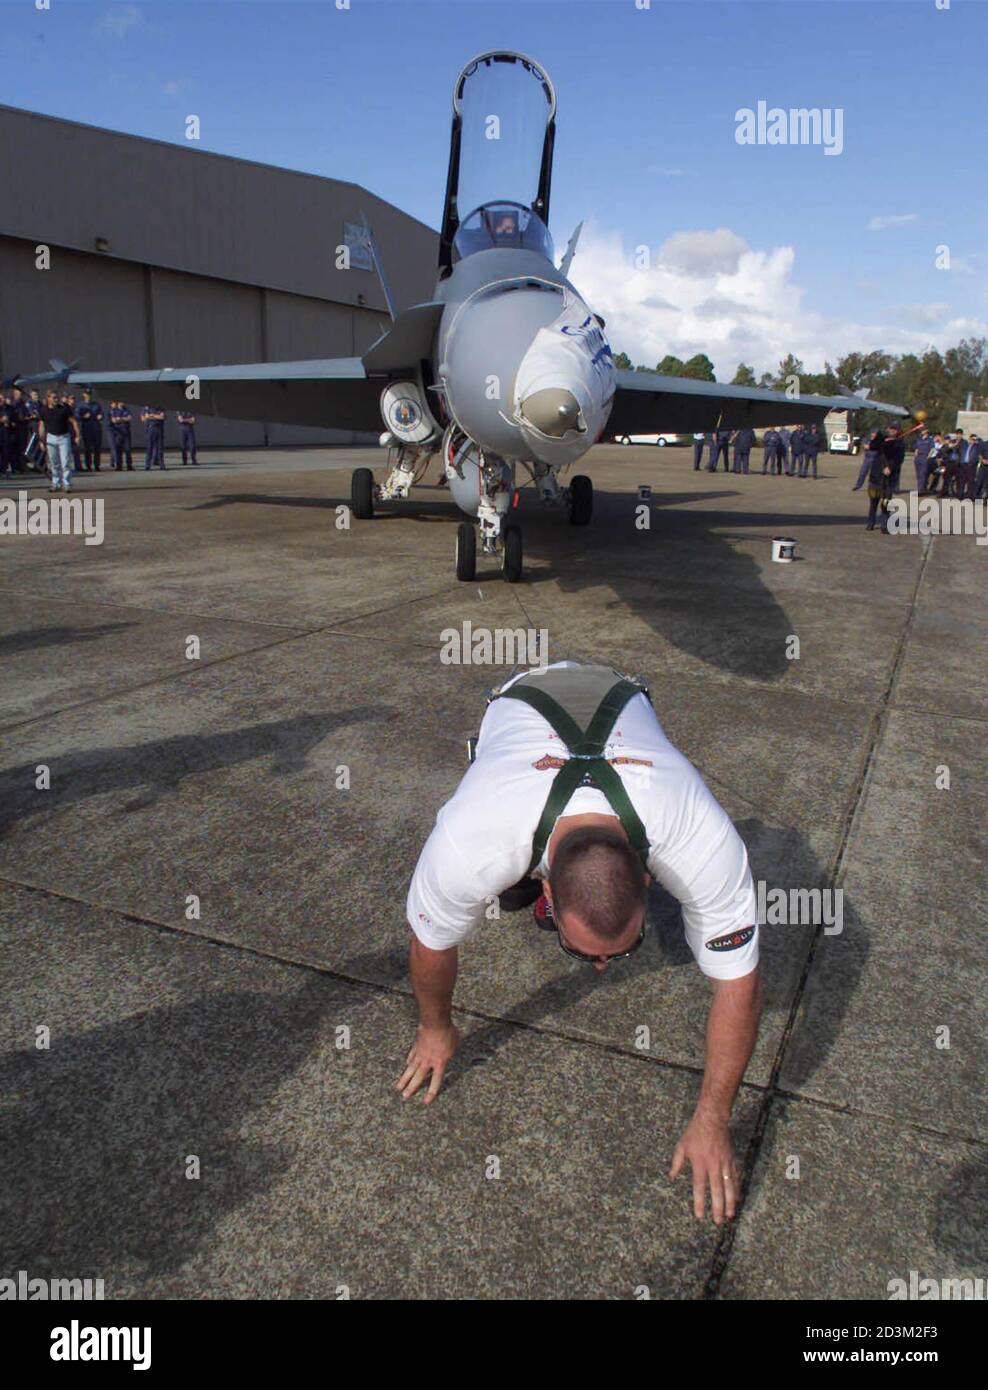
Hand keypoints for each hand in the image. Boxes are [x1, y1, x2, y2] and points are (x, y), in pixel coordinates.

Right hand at [395, 1022, 460, 1103]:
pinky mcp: (415, 1046)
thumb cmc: (448, 1032)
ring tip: (398, 1087)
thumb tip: (449, 1053)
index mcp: (440, 1062)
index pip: (436, 1081)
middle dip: (411, 1088)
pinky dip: (409, 1061)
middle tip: (405, 1097)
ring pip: (410, 1069)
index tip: (426, 1101)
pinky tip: (406, 1064)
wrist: (435, 1022)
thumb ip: (451, 1052)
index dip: (431, 1092)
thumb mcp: (456, 1044)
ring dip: (404, 1079)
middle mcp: (428, 1061)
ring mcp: (420, 1054)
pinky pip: (411, 1056)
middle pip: (418, 1078)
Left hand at [670, 1109, 738, 1224]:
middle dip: (718, 1208)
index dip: (699, 1202)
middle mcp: (713, 1165)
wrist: (712, 1119)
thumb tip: (671, 1177)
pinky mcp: (731, 1160)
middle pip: (716, 1191)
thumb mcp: (682, 1145)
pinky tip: (736, 1200)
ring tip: (730, 1215)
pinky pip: (735, 1178)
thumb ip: (677, 1162)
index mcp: (699, 1163)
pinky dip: (736, 1190)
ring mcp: (724, 1163)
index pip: (699, 1187)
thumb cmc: (695, 1132)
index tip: (699, 1215)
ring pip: (729, 1186)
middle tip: (718, 1222)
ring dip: (730, 1202)